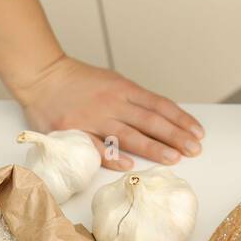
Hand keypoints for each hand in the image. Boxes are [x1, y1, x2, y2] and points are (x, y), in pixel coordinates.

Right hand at [12, 54, 204, 170]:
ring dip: (154, 148)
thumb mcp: (112, 82)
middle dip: (176, 136)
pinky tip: (131, 164)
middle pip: (151, 121)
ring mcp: (94, 118)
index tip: (197, 133)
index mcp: (124, 89)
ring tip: (174, 159)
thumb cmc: (79, 81)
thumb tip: (162, 116)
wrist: (42, 76)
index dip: (181, 120)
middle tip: (194, 149)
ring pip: (129, 135)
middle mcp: (113, 103)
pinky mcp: (74, 131)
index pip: (160, 106)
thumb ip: (134, 99)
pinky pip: (97, 146)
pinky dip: (114, 156)